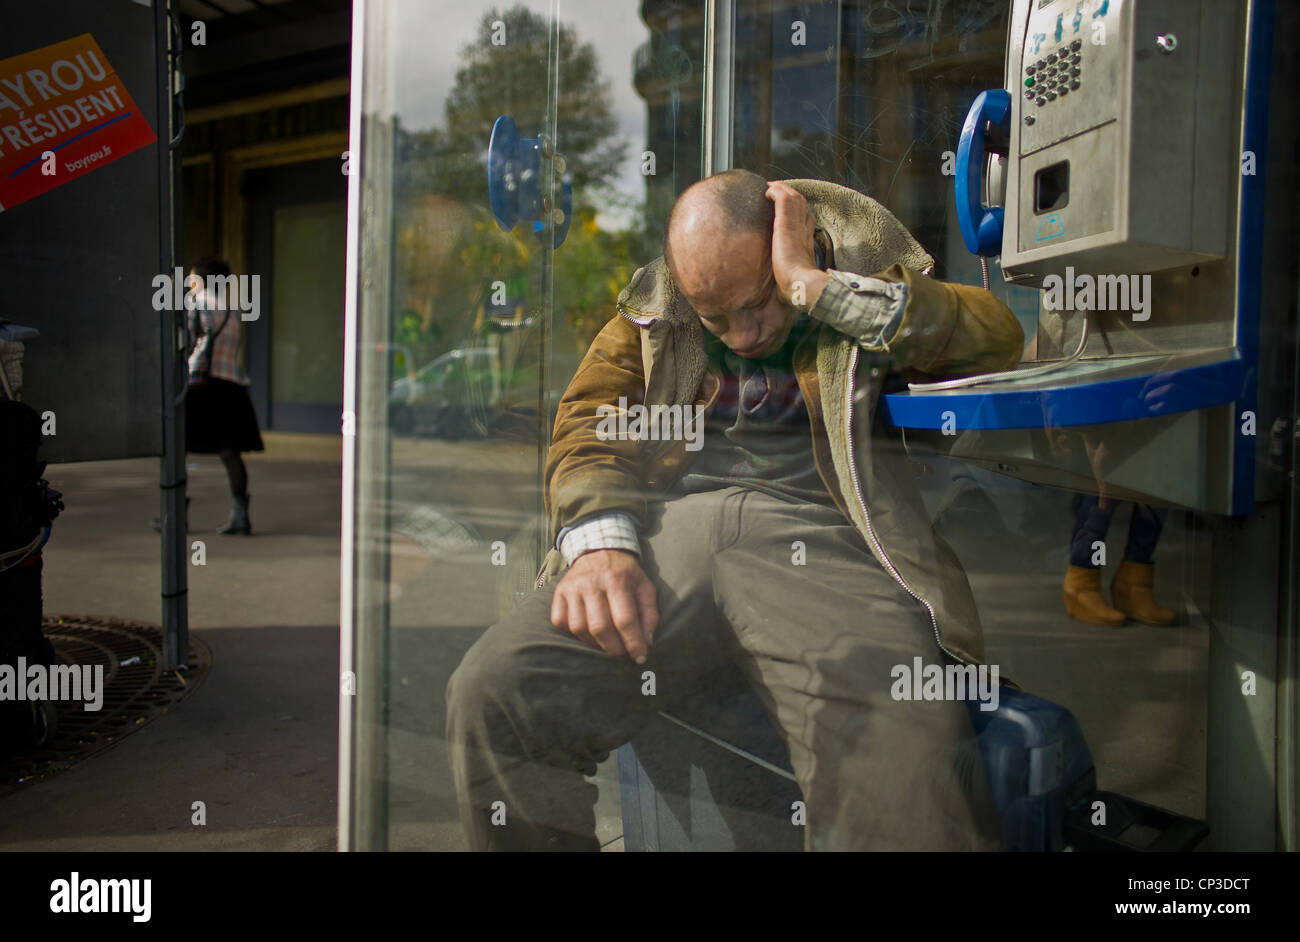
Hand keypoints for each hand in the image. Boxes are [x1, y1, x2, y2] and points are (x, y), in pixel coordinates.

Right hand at [550, 549, 658, 662]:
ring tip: (606, 641)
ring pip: (578, 628)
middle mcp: (591, 583)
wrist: (598, 550)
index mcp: (616, 580)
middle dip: (613, 647)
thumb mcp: (645, 587)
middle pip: (599, 627)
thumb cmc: (625, 574)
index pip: (624, 619)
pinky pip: (560, 622)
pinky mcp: (559, 592)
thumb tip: (647, 642)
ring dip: (594, 642)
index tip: (640, 657)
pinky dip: (573, 633)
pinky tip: (587, 631)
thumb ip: (650, 614)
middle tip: (622, 652)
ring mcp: (572, 587)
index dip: (633, 642)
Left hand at [766, 181, 827, 309]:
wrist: (801, 286)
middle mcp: (804, 232)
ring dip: (783, 190)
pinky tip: (767, 190)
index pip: (807, 221)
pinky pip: (784, 200)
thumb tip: (774, 296)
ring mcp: (796, 227)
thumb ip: (786, 280)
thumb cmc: (796, 290)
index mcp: (806, 245)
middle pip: (802, 206)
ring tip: (771, 187)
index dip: (799, 214)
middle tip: (776, 192)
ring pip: (794, 199)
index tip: (788, 211)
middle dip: (790, 197)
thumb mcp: (791, 281)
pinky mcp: (786, 226)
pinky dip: (777, 191)